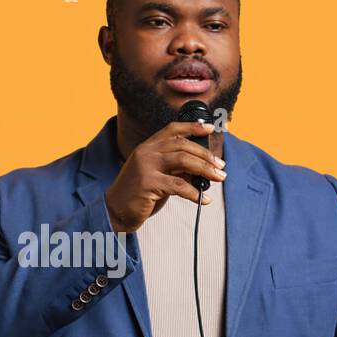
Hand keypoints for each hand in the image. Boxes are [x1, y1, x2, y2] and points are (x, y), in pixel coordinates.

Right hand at [103, 121, 225, 233]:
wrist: (115, 210)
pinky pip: (179, 185)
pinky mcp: (148, 183)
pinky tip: (204, 200)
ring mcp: (146, 166)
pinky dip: (195, 193)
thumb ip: (175, 168)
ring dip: (206, 169)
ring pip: (184, 161)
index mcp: (148, 146)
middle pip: (184, 145)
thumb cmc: (139, 193)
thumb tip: (203, 169)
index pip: (173, 129)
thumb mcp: (156, 174)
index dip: (194, 126)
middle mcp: (146, 152)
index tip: (211, 129)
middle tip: (221, 166)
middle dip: (206, 155)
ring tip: (219, 178)